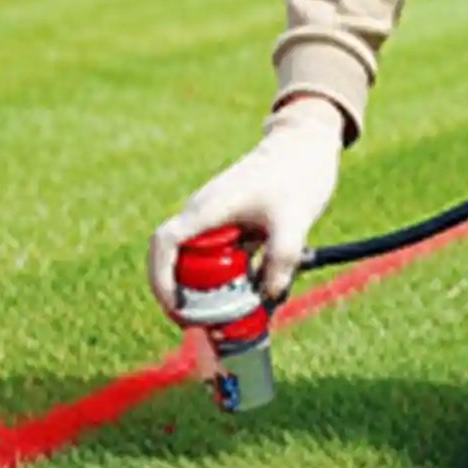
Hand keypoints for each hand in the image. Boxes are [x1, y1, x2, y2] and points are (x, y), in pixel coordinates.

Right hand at [148, 97, 344, 312]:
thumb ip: (281, 261)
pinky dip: (230, 278)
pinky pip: (221, 256)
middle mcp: (205, 214)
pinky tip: (256, 294)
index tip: (178, 308)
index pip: (166, 243)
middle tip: (209, 323)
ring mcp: (217, 218)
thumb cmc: (297, 173)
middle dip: (186, 294)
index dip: (161, 278)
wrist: (306, 143)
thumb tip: (269, 297)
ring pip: (199, 261)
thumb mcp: (294, 221)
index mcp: (209, 208)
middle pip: (177, 259)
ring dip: (211, 289)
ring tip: (236, 314)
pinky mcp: (233, 224)